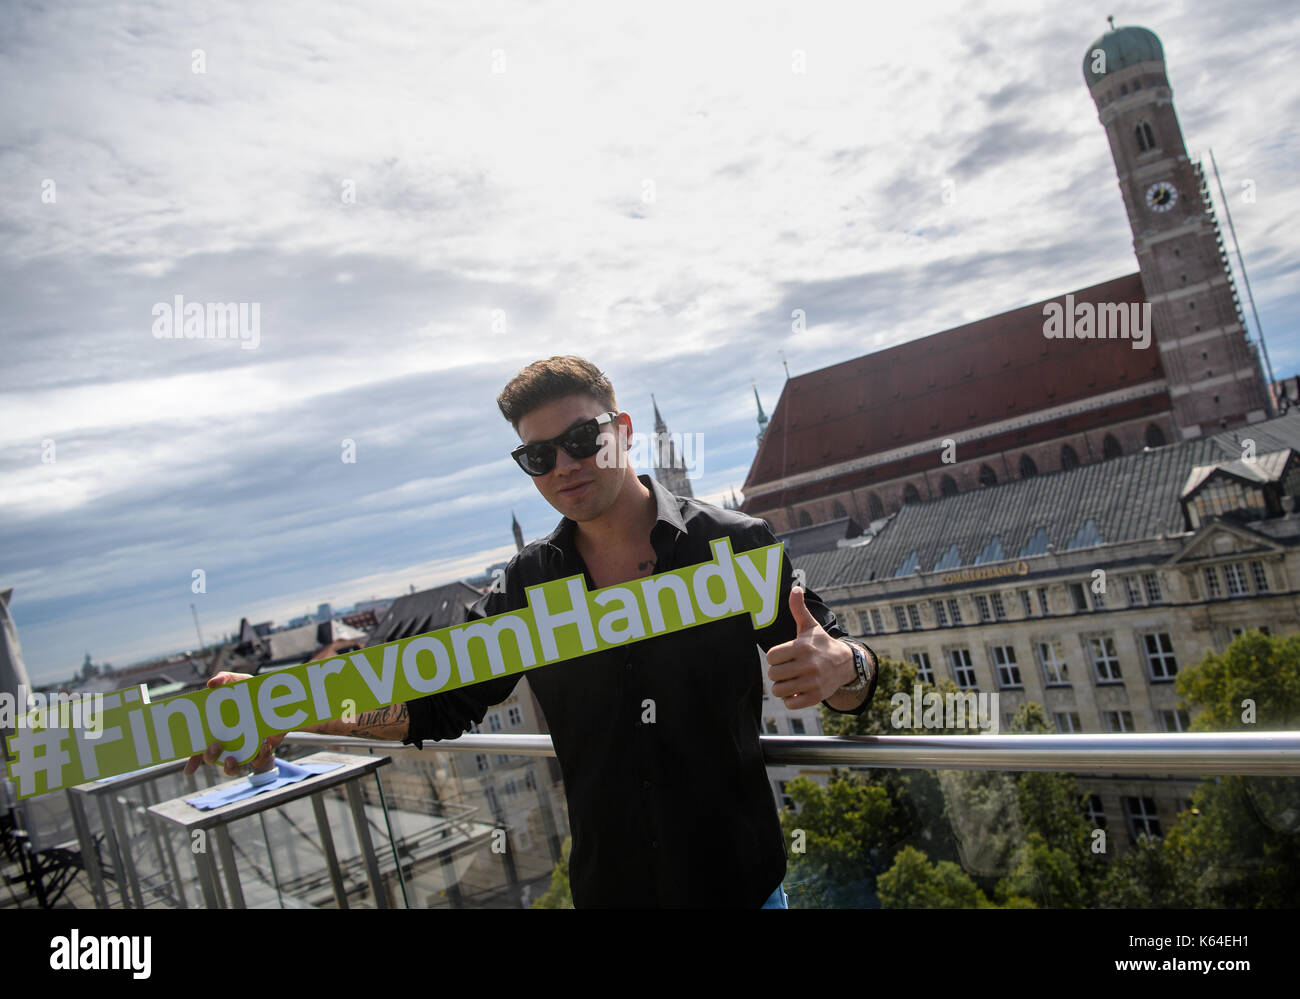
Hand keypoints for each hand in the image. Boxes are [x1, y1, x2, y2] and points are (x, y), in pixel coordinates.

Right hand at [181, 671, 283, 777]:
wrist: (279, 699)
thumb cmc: (251, 692)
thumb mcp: (239, 681)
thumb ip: (225, 679)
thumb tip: (211, 684)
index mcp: (216, 730)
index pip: (199, 748)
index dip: (192, 761)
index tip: (188, 771)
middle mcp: (228, 742)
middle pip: (211, 759)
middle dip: (209, 756)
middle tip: (215, 745)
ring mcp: (244, 748)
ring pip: (232, 768)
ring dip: (229, 767)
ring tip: (231, 758)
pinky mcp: (262, 750)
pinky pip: (259, 761)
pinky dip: (260, 755)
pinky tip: (264, 744)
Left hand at [765, 587, 855, 709]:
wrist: (845, 664)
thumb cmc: (821, 644)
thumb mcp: (810, 626)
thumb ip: (798, 609)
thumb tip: (795, 588)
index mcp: (802, 647)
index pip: (771, 656)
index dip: (774, 657)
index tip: (783, 656)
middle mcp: (808, 665)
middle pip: (773, 675)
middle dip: (777, 673)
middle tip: (786, 669)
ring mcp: (813, 682)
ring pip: (779, 691)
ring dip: (782, 687)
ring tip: (790, 681)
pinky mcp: (816, 697)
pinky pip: (791, 704)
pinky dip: (791, 700)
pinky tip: (797, 691)